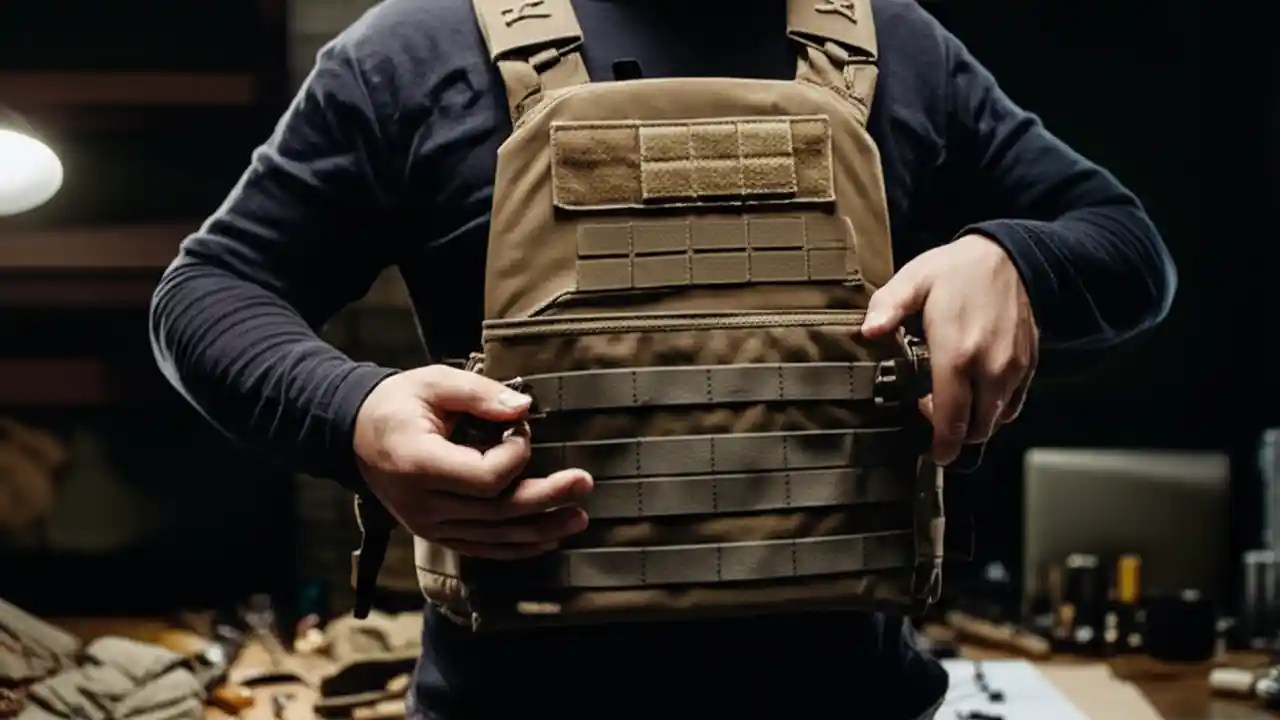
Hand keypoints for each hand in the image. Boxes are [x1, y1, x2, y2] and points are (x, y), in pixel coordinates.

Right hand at [353, 365, 592, 559]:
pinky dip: (516, 548)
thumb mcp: (433, 382)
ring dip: (541, 529)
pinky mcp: (435, 534)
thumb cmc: (396, 404)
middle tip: (584, 483)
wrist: (354, 435)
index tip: (521, 429)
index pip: (484, 478)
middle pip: (497, 512)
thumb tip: (523, 408)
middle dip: (546, 498)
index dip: (516, 455)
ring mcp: (427, 525)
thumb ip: (479, 393)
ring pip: (494, 537)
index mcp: (418, 463)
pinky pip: (481, 548)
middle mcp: (422, 504)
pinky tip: (547, 540)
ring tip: (578, 517)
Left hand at [862, 233, 1038, 464]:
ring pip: (996, 420)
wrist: (1009, 256)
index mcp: (958, 354)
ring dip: (973, 423)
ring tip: (951, 403)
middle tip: (931, 416)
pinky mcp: (1028, 365)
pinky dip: (995, 411)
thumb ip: (888, 307)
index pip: (951, 418)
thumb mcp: (914, 280)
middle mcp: (990, 368)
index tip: (931, 450)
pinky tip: (975, 395)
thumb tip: (868, 331)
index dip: (941, 442)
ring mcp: (1013, 368)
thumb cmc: (957, 270)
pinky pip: (1013, 405)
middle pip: (975, 428)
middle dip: (953, 434)